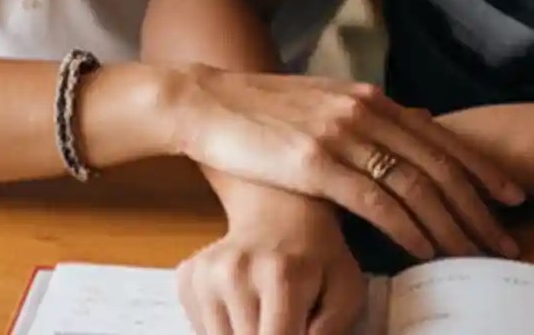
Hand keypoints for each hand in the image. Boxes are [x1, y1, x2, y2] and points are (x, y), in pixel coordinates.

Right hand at [164, 65, 524, 259]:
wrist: (208, 103)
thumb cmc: (265, 111)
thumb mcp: (326, 102)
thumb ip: (371, 116)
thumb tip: (418, 121)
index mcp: (371, 98)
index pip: (441, 138)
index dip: (482, 169)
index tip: (512, 198)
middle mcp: (366, 111)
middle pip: (439, 166)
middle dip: (480, 207)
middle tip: (507, 239)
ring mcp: (342, 136)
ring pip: (415, 186)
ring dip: (451, 225)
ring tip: (475, 253)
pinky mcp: (315, 164)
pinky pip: (375, 202)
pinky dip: (408, 228)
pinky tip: (425, 248)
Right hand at [178, 196, 365, 334]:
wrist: (279, 211)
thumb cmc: (319, 257)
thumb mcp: (345, 292)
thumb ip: (329, 332)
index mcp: (281, 275)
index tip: (297, 331)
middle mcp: (235, 272)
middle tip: (286, 321)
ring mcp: (205, 274)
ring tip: (265, 314)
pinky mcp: (187, 278)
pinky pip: (202, 329)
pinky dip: (224, 329)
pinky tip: (244, 307)